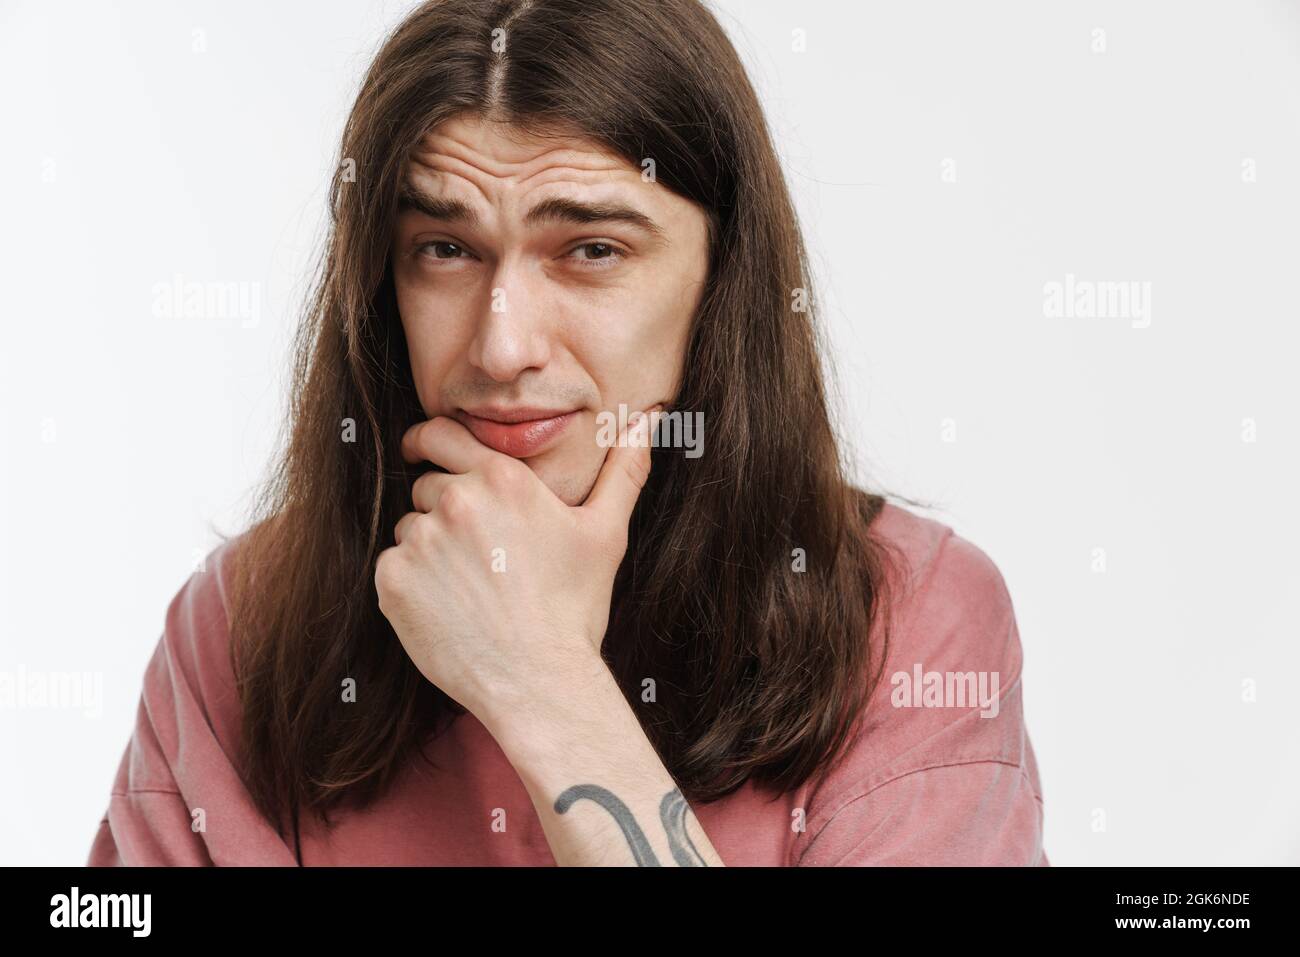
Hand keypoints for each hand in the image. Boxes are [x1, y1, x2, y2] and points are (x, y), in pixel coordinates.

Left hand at [374, 407, 658, 722]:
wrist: (538, 681)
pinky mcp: (393, 581)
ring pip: (410, 528)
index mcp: (501, 477)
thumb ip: (622, 470)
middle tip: (481, 553)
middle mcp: (455, 500)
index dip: (429, 442)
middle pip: (426, 486)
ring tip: (470, 586)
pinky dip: (412, 583)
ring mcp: (420, 541)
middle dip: (445, 509)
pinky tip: (449, 607)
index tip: (423, 452)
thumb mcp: (605, 532)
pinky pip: (392, 566)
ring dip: (429, 548)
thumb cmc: (574, 607)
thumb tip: (647, 419)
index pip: (439, 434)